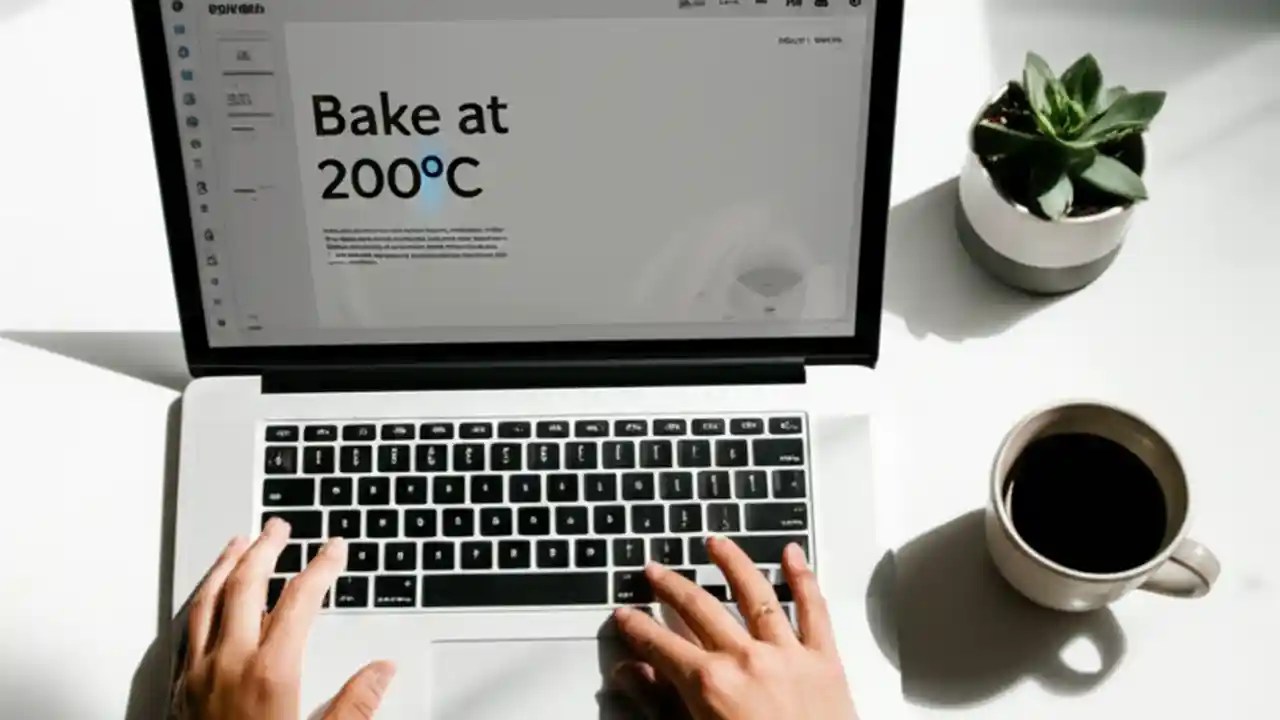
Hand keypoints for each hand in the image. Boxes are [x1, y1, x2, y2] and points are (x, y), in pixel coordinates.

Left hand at [177, 518, 395, 718]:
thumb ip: (356, 705)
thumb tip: (383, 669)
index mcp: (270, 672)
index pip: (300, 599)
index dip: (321, 567)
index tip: (335, 549)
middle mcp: (229, 663)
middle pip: (247, 584)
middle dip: (267, 548)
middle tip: (281, 527)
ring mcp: (199, 673)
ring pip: (209, 599)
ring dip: (226, 564)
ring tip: (240, 542)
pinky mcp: (180, 688)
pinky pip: (187, 626)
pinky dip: (202, 598)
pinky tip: (208, 593)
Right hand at [611, 537, 856, 719]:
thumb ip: (659, 704)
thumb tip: (630, 674)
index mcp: (710, 685)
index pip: (661, 643)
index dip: (637, 627)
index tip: (625, 613)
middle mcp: (746, 660)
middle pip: (700, 608)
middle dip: (671, 586)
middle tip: (654, 570)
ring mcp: (787, 655)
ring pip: (755, 594)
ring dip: (732, 563)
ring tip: (715, 542)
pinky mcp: (824, 660)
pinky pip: (814, 611)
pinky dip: (803, 578)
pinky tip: (792, 553)